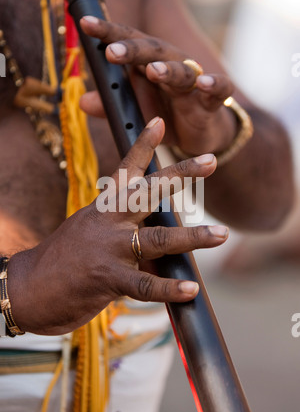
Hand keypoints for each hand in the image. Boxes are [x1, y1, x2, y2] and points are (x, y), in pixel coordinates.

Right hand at [7, 118, 228, 335]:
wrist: (29, 288)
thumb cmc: (62, 258)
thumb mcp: (87, 227)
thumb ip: (114, 216)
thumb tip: (133, 203)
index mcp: (104, 207)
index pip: (126, 169)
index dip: (144, 145)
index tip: (160, 123)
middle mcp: (108, 221)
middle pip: (148, 192)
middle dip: (180, 175)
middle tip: (211, 161)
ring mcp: (109, 248)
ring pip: (157, 237)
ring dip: (192, 236)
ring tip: (221, 235)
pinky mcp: (107, 279)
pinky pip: (146, 285)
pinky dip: (169, 288)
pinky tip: (190, 289)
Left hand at [80, 16, 234, 155]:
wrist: (199, 133)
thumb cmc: (165, 115)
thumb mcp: (135, 113)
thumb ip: (112, 107)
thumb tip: (82, 103)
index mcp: (148, 64)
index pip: (127, 43)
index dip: (107, 33)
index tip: (85, 23)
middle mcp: (171, 65)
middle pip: (152, 51)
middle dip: (132, 50)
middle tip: (111, 52)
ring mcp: (193, 81)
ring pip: (182, 70)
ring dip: (168, 70)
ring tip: (154, 71)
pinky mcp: (212, 100)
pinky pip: (219, 88)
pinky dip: (214, 84)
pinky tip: (204, 83)